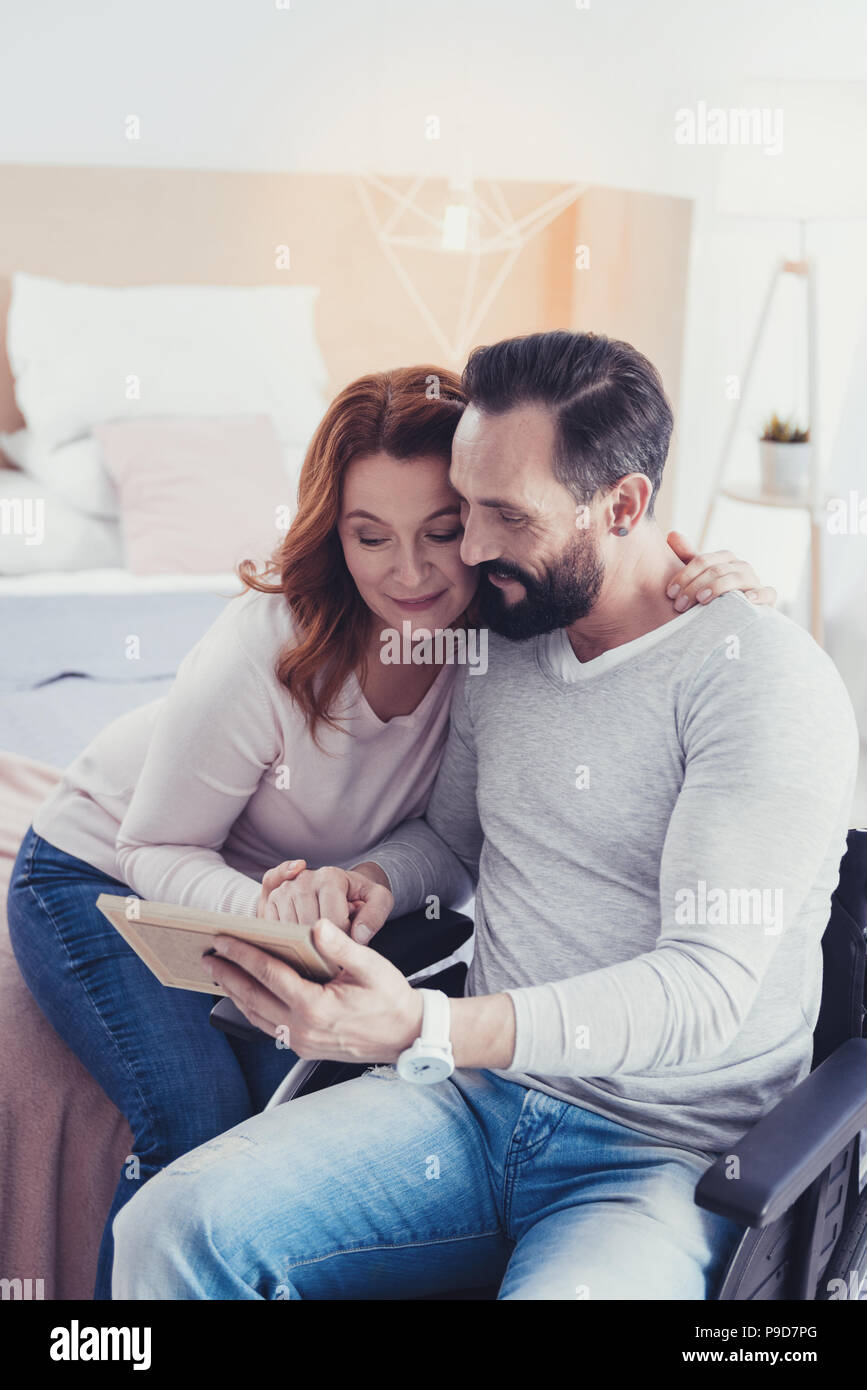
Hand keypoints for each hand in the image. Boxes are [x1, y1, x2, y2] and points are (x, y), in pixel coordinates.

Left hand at [206, 918, 421, 1062]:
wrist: (407, 1036)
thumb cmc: (391, 999)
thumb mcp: (371, 966)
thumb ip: (340, 946)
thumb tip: (317, 925)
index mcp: (315, 1007)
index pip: (268, 975)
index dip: (242, 955)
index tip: (223, 940)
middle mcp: (302, 1029)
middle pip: (253, 997)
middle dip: (228, 975)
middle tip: (208, 956)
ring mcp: (301, 1042)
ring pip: (257, 1015)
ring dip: (236, 993)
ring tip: (220, 973)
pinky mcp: (304, 1047)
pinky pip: (269, 1026)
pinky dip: (253, 1008)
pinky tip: (247, 996)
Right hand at [257, 860, 393, 943]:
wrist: (345, 886)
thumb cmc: (361, 896)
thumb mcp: (380, 900)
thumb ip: (375, 916)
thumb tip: (357, 937)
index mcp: (330, 877)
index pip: (331, 922)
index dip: (340, 941)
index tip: (347, 946)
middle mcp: (304, 878)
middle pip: (307, 927)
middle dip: (320, 945)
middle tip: (331, 953)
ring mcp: (284, 888)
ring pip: (287, 929)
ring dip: (301, 945)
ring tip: (316, 948)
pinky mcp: (270, 899)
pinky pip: (270, 926)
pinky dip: (281, 939)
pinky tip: (295, 944)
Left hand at [665, 532, 776, 611]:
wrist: (737, 617)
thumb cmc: (713, 596)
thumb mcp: (698, 577)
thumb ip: (686, 558)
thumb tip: (671, 534)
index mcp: (723, 559)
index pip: (702, 561)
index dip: (684, 575)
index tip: (670, 593)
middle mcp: (740, 566)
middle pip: (716, 570)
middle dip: (695, 586)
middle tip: (679, 605)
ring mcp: (755, 581)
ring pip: (737, 578)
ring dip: (717, 588)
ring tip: (701, 601)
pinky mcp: (768, 599)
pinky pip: (768, 593)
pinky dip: (758, 595)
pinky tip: (746, 600)